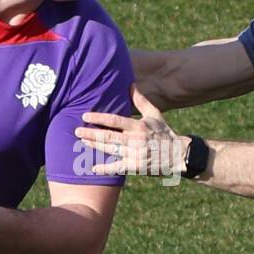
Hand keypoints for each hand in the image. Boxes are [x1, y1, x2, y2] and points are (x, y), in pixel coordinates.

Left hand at [75, 84, 189, 176]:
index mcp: (139, 126)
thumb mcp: (155, 114)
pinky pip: (118, 168)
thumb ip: (141, 101)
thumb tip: (131, 84)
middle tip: (76, 130)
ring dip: (95, 145)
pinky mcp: (136, 167)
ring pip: (110, 149)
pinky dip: (105, 168)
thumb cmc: (164, 132)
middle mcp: (136, 140)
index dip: (99, 118)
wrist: (177, 155)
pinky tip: (93, 168)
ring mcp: (135, 154)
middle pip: (109, 136)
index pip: (115, 121)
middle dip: (91, 133)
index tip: (85, 116)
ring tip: (82, 140)